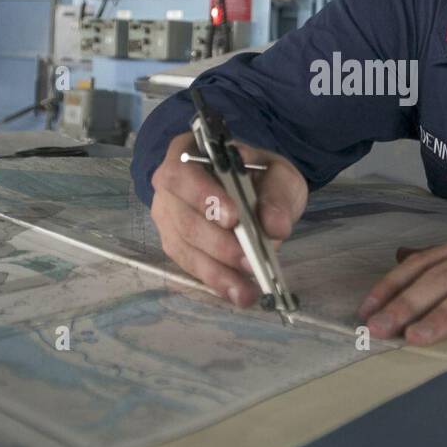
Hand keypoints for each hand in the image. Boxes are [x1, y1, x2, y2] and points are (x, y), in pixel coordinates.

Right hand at [150, 131, 307, 306]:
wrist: (253, 188)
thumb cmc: (259, 174)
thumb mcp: (278, 174)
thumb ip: (278, 194)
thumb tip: (275, 226)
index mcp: (187, 153)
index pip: (184, 173)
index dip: (204, 197)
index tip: (234, 218)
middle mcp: (168, 186)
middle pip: (182, 218)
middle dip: (217, 244)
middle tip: (249, 261)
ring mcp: (168, 217)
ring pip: (184, 247)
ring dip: (216, 271)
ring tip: (246, 289)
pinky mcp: (176, 245)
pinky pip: (190, 265)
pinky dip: (215, 281)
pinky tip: (237, 293)